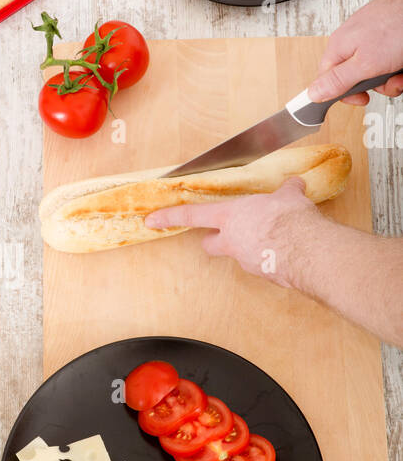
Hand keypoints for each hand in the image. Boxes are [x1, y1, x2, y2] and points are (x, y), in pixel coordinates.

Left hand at [144, 177, 318, 281]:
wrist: (307, 249)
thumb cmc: (289, 219)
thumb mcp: (288, 197)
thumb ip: (286, 192)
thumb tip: (294, 185)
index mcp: (230, 217)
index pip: (192, 215)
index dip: (169, 217)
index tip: (152, 221)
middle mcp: (232, 241)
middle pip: (210, 245)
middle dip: (213, 241)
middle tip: (223, 235)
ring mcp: (246, 261)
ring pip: (238, 255)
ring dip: (249, 248)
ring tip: (274, 238)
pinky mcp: (264, 274)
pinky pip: (262, 264)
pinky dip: (269, 257)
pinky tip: (285, 251)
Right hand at [308, 0, 402, 105]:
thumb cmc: (395, 25)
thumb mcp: (365, 63)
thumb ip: (338, 81)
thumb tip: (312, 93)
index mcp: (338, 49)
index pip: (328, 82)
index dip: (345, 95)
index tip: (361, 100)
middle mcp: (351, 44)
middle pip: (356, 79)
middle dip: (376, 86)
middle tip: (387, 81)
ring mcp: (369, 40)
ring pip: (375, 72)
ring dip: (390, 78)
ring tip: (400, 71)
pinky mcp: (384, 38)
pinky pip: (387, 62)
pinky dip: (397, 67)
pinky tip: (402, 64)